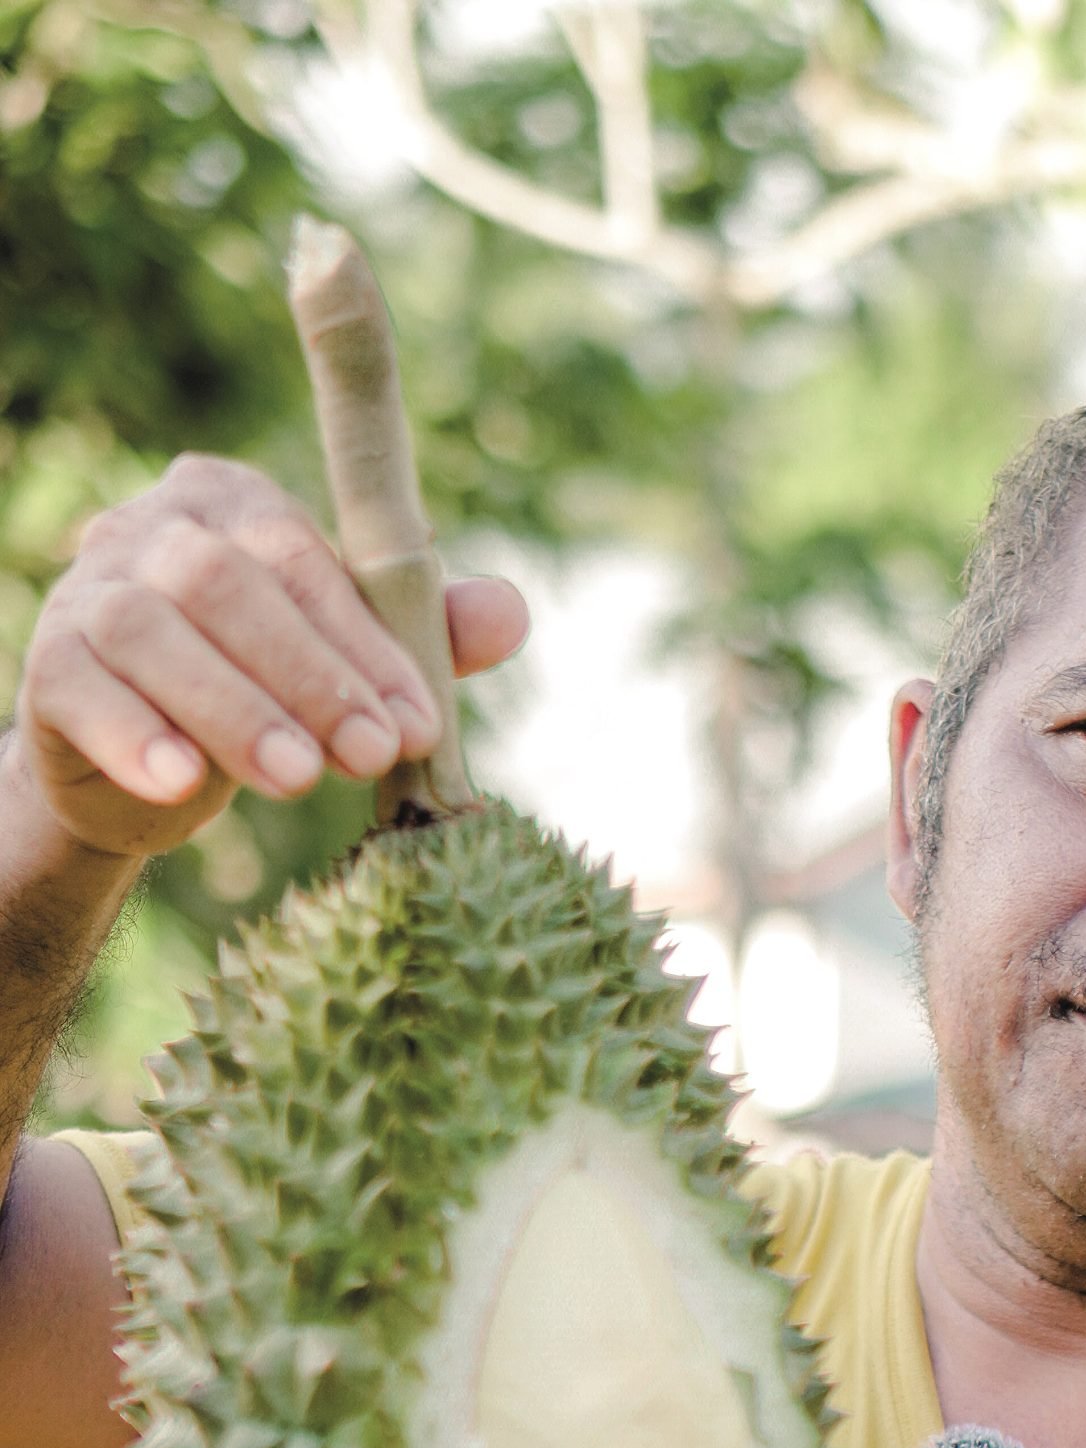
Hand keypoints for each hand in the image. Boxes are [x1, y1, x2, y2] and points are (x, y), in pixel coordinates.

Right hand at [13, 454, 528, 862]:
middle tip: (371, 756)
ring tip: (295, 780)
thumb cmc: (265, 693)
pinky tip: (183, 784)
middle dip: (308, 675)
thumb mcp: (345, 665)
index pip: (301, 558)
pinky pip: (87, 692)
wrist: (149, 769)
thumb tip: (514, 612)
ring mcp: (87, 591)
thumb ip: (418, 637)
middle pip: (225, 584)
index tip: (418, 725)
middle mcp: (150, 528)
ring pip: (152, 632)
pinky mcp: (50, 666)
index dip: (362, 643)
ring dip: (233, 708)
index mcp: (233, 503)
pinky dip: (137, 737)